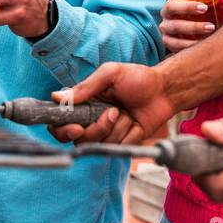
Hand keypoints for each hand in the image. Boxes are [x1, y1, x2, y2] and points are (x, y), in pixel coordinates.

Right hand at [47, 61, 176, 144]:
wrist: (165, 90)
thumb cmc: (137, 78)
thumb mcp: (110, 74)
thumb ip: (85, 87)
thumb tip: (57, 97)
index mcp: (83, 103)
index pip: (60, 122)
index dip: (62, 130)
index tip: (76, 128)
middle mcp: (91, 120)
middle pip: (79, 139)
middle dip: (96, 130)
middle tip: (113, 113)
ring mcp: (107, 132)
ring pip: (100, 143)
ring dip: (116, 128)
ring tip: (127, 113)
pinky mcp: (122, 142)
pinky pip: (118, 147)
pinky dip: (128, 135)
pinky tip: (135, 123)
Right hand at [159, 0, 216, 53]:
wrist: (199, 37)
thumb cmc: (202, 15)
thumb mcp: (207, 1)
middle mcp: (166, 12)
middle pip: (170, 6)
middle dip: (187, 7)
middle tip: (205, 8)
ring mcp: (165, 27)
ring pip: (175, 26)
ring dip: (193, 27)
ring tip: (211, 27)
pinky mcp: (168, 42)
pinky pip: (176, 44)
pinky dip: (190, 44)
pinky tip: (203, 42)